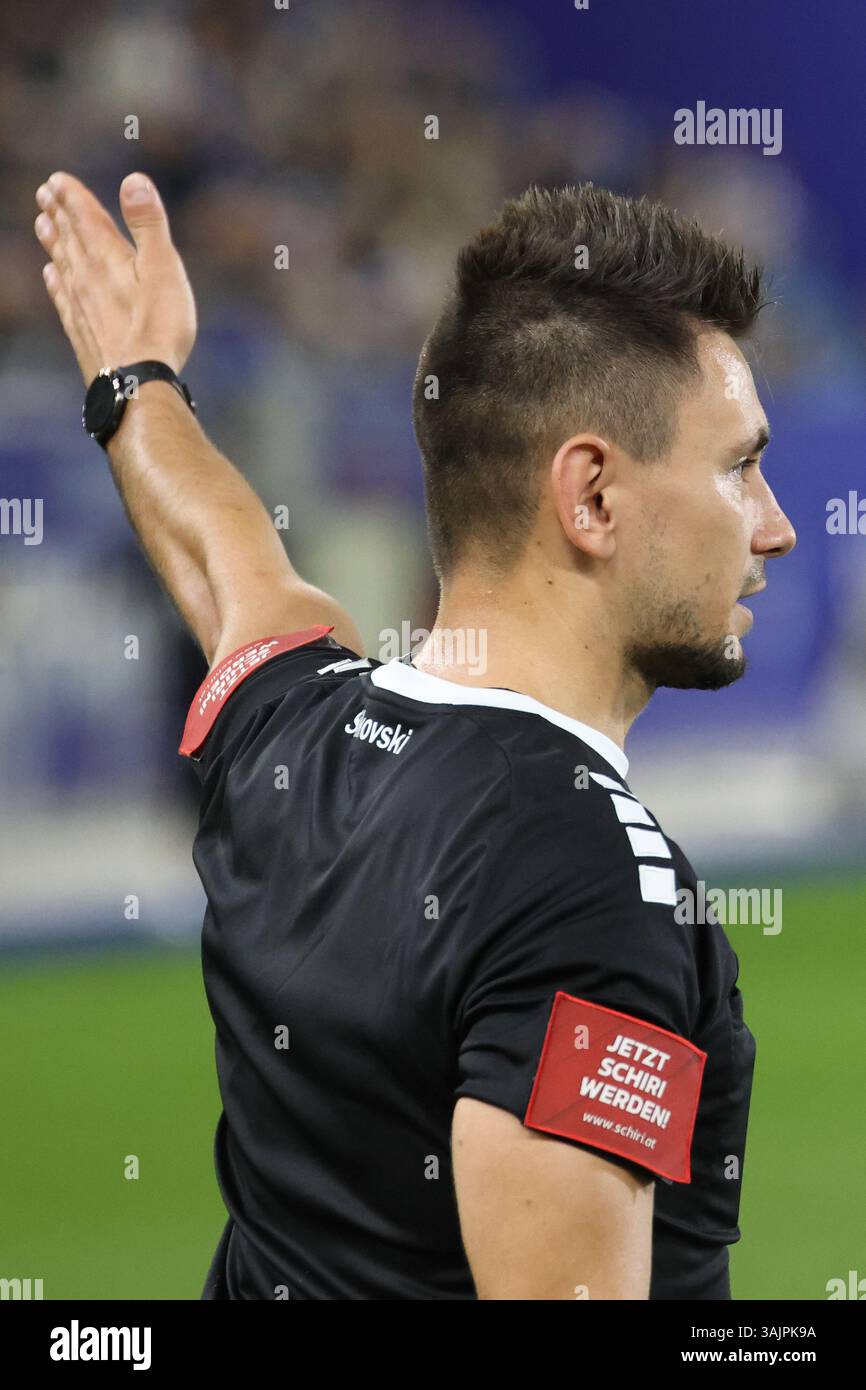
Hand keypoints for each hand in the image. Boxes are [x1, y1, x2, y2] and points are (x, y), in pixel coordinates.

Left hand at [34, 171, 196, 385]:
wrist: (137, 386)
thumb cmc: (158, 328)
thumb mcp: (164, 270)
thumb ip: (149, 225)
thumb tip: (134, 180)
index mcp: (108, 258)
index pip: (86, 218)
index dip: (72, 197)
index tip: (56, 180)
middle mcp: (87, 279)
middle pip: (69, 239)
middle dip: (58, 214)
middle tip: (44, 194)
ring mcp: (81, 307)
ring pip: (62, 265)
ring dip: (53, 243)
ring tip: (42, 225)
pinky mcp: (82, 334)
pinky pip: (63, 299)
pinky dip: (56, 282)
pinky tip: (52, 277)